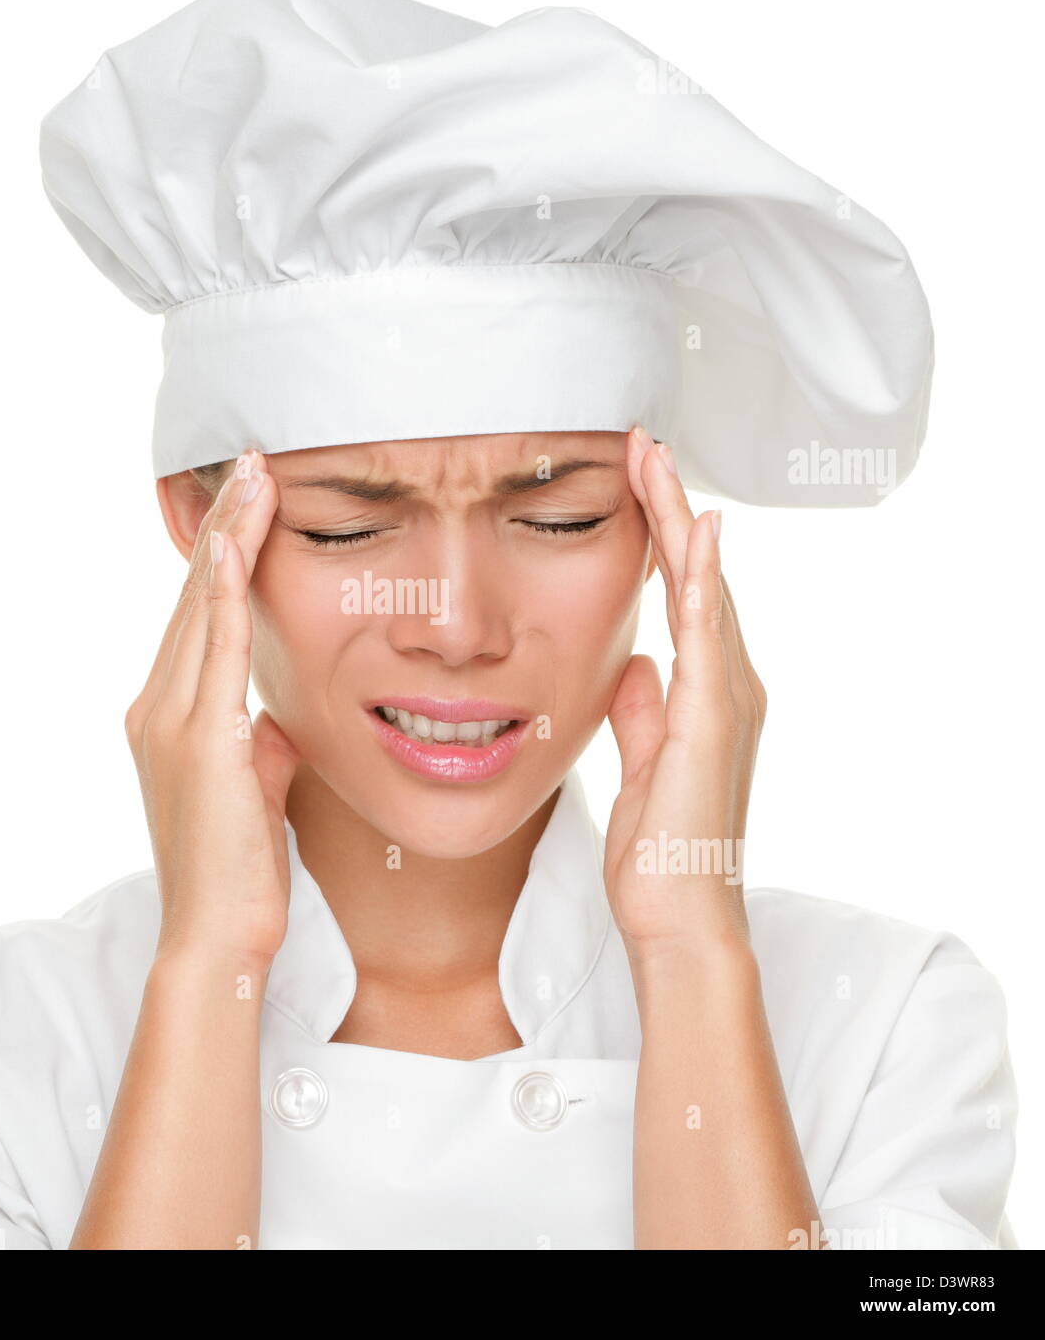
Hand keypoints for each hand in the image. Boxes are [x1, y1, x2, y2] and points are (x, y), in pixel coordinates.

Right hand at [125, 449, 299, 967]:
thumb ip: (256, 742)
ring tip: (252, 476)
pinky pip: (217, 648)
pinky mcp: (197, 739)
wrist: (218, 935)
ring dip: (228, 537)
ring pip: (201, 608)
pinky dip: (228, 590)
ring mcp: (169, 721)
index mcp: (167, 715)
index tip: (245, 500)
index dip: (220, 555)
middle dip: (223, 526)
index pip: (198, 616)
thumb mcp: (254, 787)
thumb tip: (274, 721)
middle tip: (248, 461)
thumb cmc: (240, 868)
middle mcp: (156, 706)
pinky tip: (241, 542)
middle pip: (193, 597)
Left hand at [603, 426, 766, 957]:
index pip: (684, 596)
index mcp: (707, 694)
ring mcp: (728, 698)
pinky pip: (708, 632)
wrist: (680, 918)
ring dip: (680, 520)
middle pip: (699, 576)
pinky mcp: (713, 717)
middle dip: (670, 507)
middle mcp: (728, 684)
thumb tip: (633, 666)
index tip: (635, 482)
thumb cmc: (662, 853)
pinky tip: (695, 530)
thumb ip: (641, 712)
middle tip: (644, 443)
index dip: (663, 538)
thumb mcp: (641, 765)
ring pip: (707, 587)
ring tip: (656, 457)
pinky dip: (703, 578)